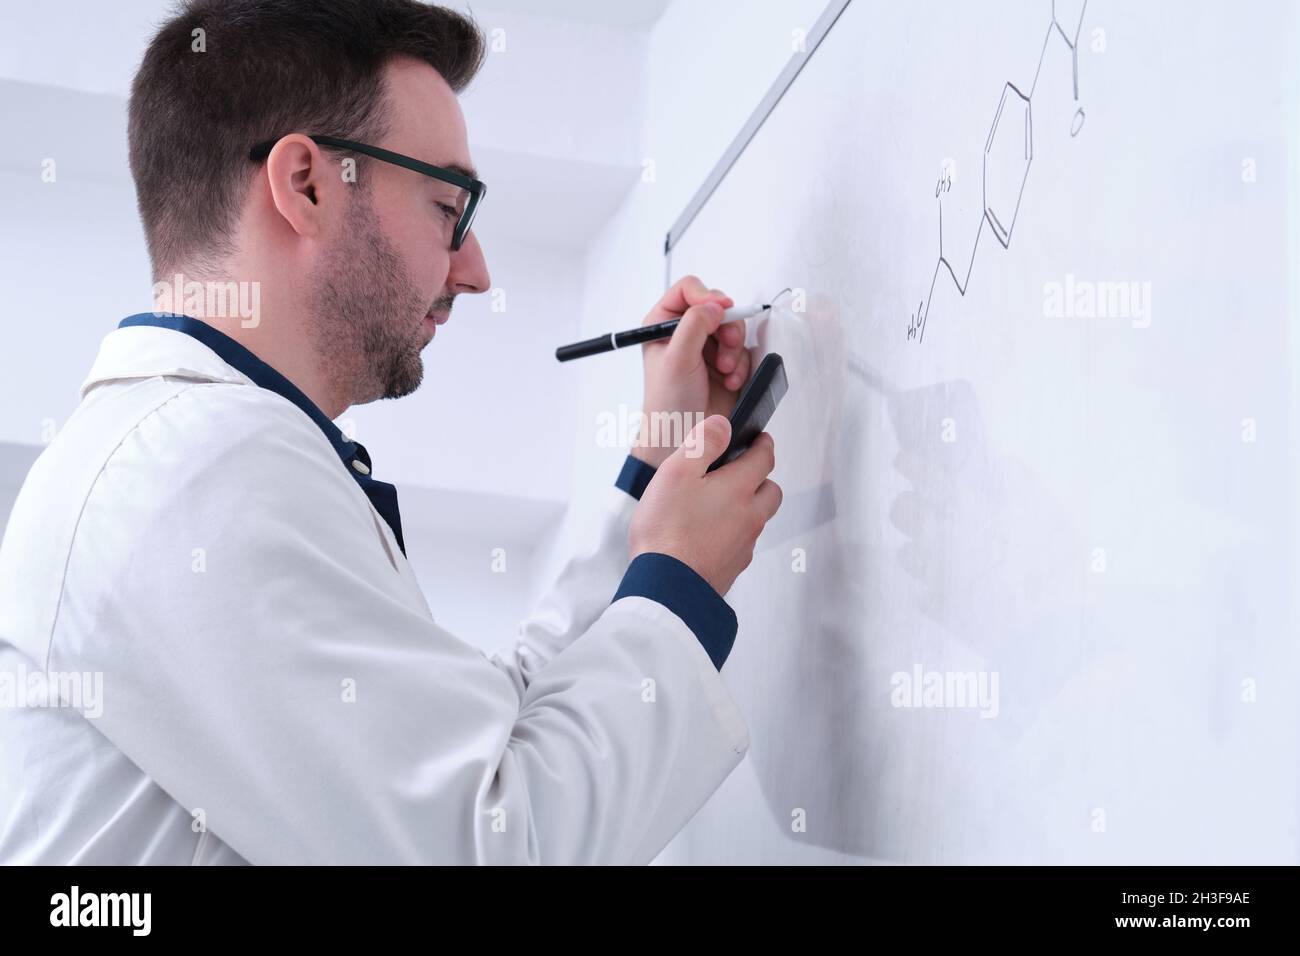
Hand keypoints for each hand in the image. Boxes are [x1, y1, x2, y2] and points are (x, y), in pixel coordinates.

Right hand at [629, 415, 781, 596]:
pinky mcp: (732, 567)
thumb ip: (704, 443)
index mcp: (740, 489)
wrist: (666, 588)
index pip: (764, 457)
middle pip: (770, 490)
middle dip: (760, 477)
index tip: (759, 438)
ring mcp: (743, 545)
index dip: (762, 443)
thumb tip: (724, 424)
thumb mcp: (677, 472)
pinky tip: (708, 534)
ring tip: (719, 504)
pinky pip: (742, 543)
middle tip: (741, 471)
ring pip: (757, 518)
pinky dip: (733, 533)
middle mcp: (750, 517)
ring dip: (747, 506)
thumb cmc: (667, 530)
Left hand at [631, 275, 752, 468]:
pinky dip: (742, 366)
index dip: (706, 296)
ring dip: (734, 349)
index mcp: (663, 324)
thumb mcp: (676, 359)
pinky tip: (731, 382)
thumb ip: (694, 325)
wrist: (682, 437)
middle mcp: (687, 332)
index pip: (688, 290)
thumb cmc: (668, 402)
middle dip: (726, 327)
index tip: (718, 309)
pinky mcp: (727, 364)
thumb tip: (715, 305)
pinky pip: (745, 351)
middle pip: (718, 306)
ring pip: (735, 328)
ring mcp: (708, 347)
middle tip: (726, 344)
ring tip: (724, 371)